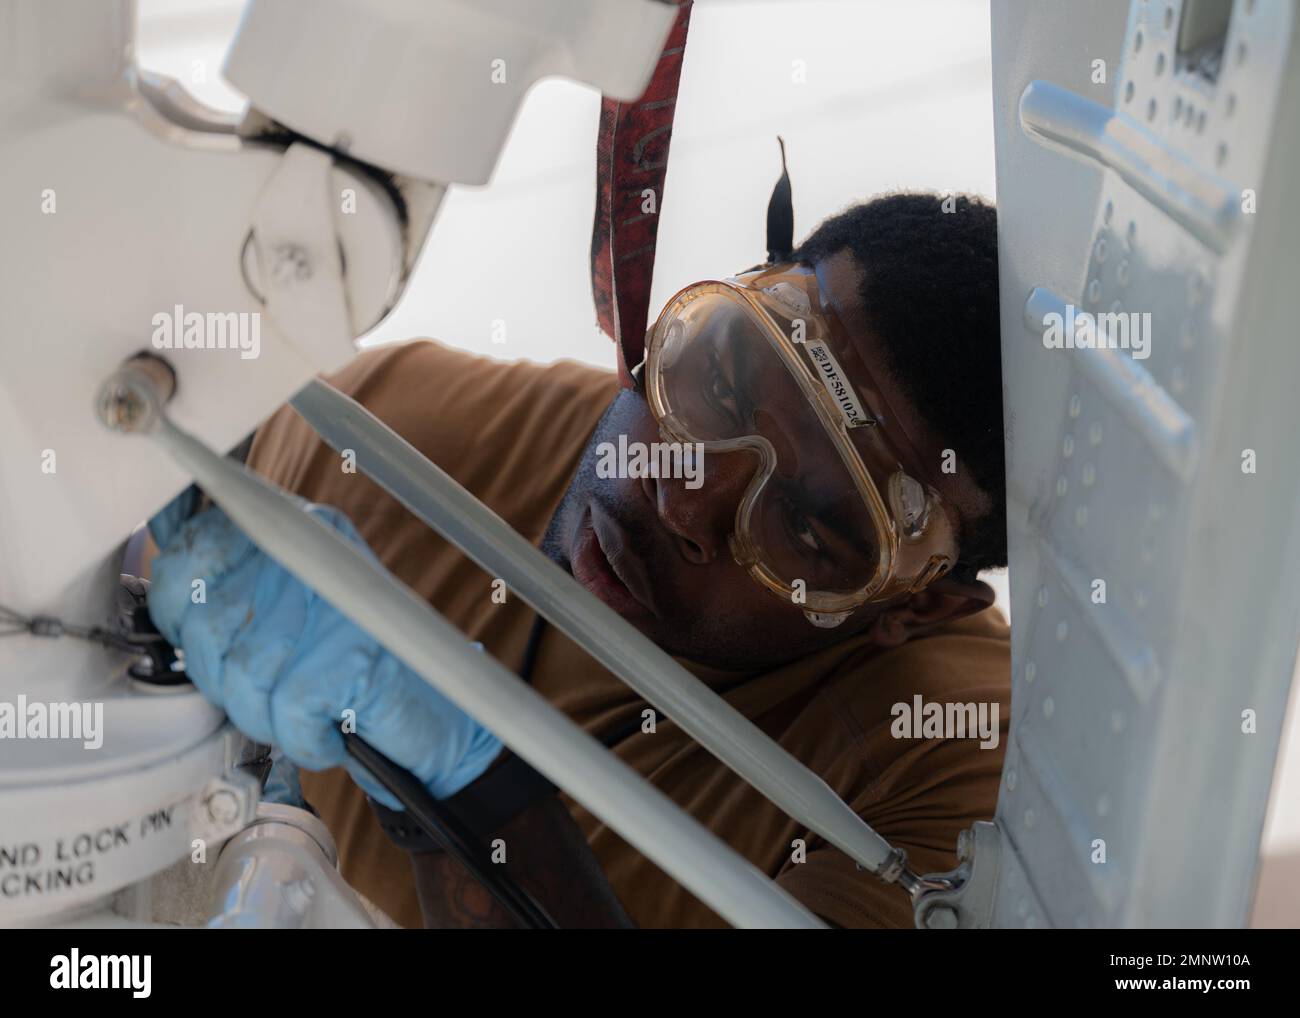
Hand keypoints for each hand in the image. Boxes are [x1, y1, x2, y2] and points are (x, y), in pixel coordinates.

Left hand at [147, 492, 502, 808]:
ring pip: (239, 676)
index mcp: (294, 526)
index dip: (180, 610)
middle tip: (271, 690)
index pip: (190, 549)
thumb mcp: (286, 609)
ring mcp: (336, 598)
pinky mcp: (352, 653)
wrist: (437, 716)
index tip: (211, 639)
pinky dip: (304, 739)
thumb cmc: (351, 669)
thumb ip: (227, 584)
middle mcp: (314, 548)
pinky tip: (331, 728)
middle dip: (224, 679)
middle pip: (205, 622)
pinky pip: (283, 711)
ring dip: (266, 716)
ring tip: (307, 710)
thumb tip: (160, 581)